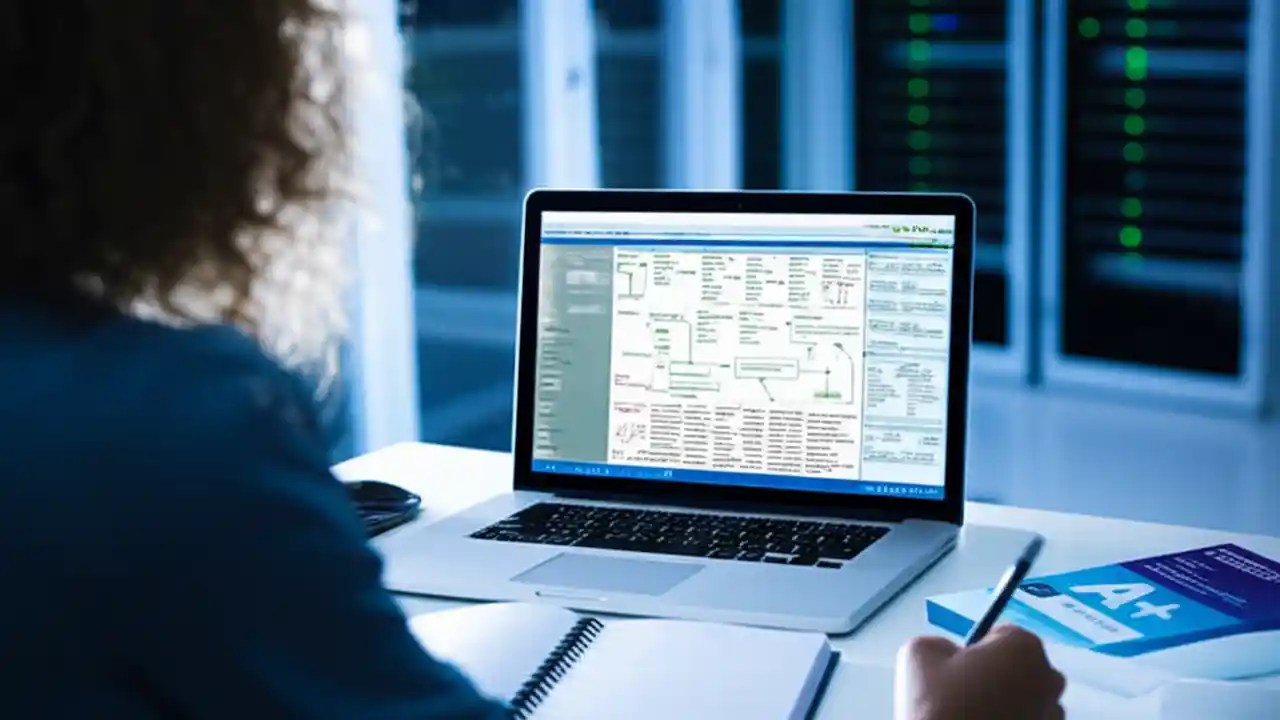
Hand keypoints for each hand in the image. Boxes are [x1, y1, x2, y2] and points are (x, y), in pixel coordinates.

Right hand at [894, 625, 1065, 719]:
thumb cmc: (939, 705)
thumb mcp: (918, 654)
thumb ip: (939, 643)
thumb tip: (948, 655)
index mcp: (1023, 647)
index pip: (1001, 635)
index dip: (976, 651)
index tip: (958, 671)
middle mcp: (1050, 679)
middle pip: (1019, 666)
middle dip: (997, 676)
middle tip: (963, 695)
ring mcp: (1055, 716)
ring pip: (1026, 699)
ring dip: (1006, 704)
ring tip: (973, 717)